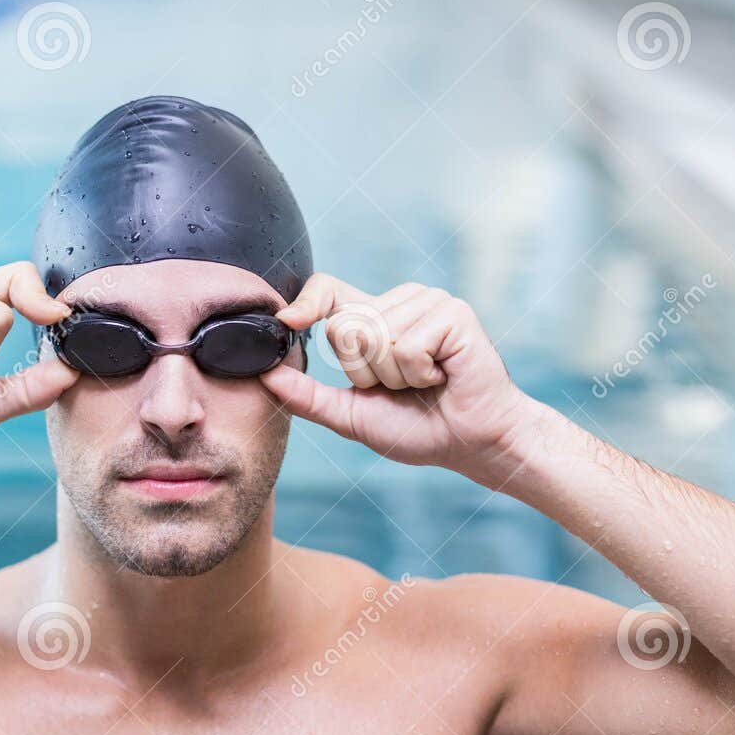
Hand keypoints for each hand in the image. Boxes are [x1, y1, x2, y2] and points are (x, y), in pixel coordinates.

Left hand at [260, 274, 533, 482]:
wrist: (471, 443)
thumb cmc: (418, 429)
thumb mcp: (350, 415)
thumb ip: (308, 397)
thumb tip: (264, 377)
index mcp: (373, 319)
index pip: (326, 290)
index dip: (305, 303)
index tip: (288, 321)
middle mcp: (399, 302)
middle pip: (344, 327)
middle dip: (366, 373)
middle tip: (402, 385)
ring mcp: (428, 302)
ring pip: (375, 336)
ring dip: (395, 377)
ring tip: (424, 381)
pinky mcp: (452, 312)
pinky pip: (407, 345)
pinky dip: (419, 373)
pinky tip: (442, 375)